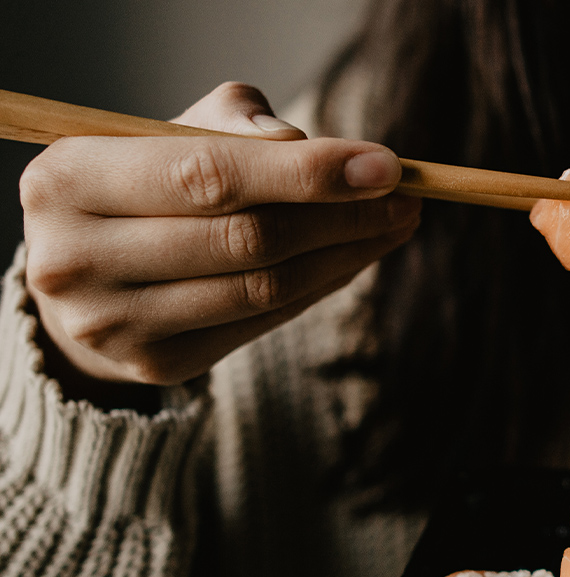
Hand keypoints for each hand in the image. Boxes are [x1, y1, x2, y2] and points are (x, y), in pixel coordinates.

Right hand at [19, 82, 421, 401]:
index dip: (306, 173)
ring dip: (346, 254)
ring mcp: (114, 323)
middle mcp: (77, 258)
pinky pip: (264, 322)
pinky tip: (354, 258)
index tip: (386, 167)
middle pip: (248, 239)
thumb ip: (234, 124)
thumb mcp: (164, 134)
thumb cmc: (140, 186)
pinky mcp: (156, 364)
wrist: (86, 275)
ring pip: (264, 287)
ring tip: (394, 224)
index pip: (210, 176)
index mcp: (69, 181)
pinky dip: (321, 285)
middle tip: (406, 198)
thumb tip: (310, 146)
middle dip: (343, 217)